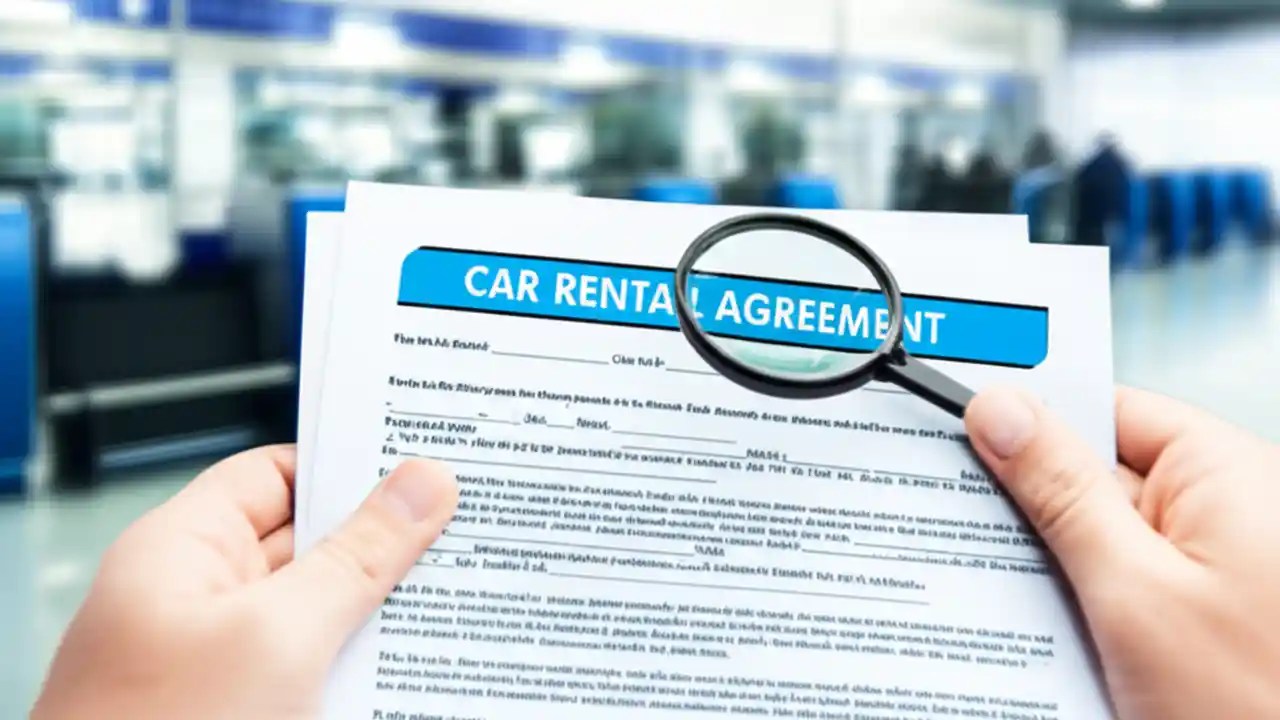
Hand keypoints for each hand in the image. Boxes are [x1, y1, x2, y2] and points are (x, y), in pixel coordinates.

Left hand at [31, 446, 457, 719]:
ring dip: (378, 614)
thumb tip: (419, 485)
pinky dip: (361, 668)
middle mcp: (196, 600)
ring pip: (319, 614)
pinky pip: (314, 671)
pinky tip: (411, 672)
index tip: (420, 466)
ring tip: (450, 605)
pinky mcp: (242, 712)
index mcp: (181, 551)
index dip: (345, 466)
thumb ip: (358, 557)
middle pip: (308, 545)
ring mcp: (218, 662)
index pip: (274, 475)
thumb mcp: (280, 636)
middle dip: (381, 544)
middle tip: (460, 533)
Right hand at [966, 387, 1279, 719]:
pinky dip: (1086, 609)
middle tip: (971, 540)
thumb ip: (1063, 494)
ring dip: (1058, 571)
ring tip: (1027, 609)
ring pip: (1105, 540)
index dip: (1032, 422)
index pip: (1106, 409)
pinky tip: (1058, 640)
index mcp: (1226, 473)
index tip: (961, 437)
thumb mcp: (1132, 594)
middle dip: (1036, 512)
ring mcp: (1221, 567)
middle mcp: (1230, 509)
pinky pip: (1127, 588)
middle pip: (1099, 476)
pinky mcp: (1207, 615)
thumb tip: (1002, 412)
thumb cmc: (1257, 707)